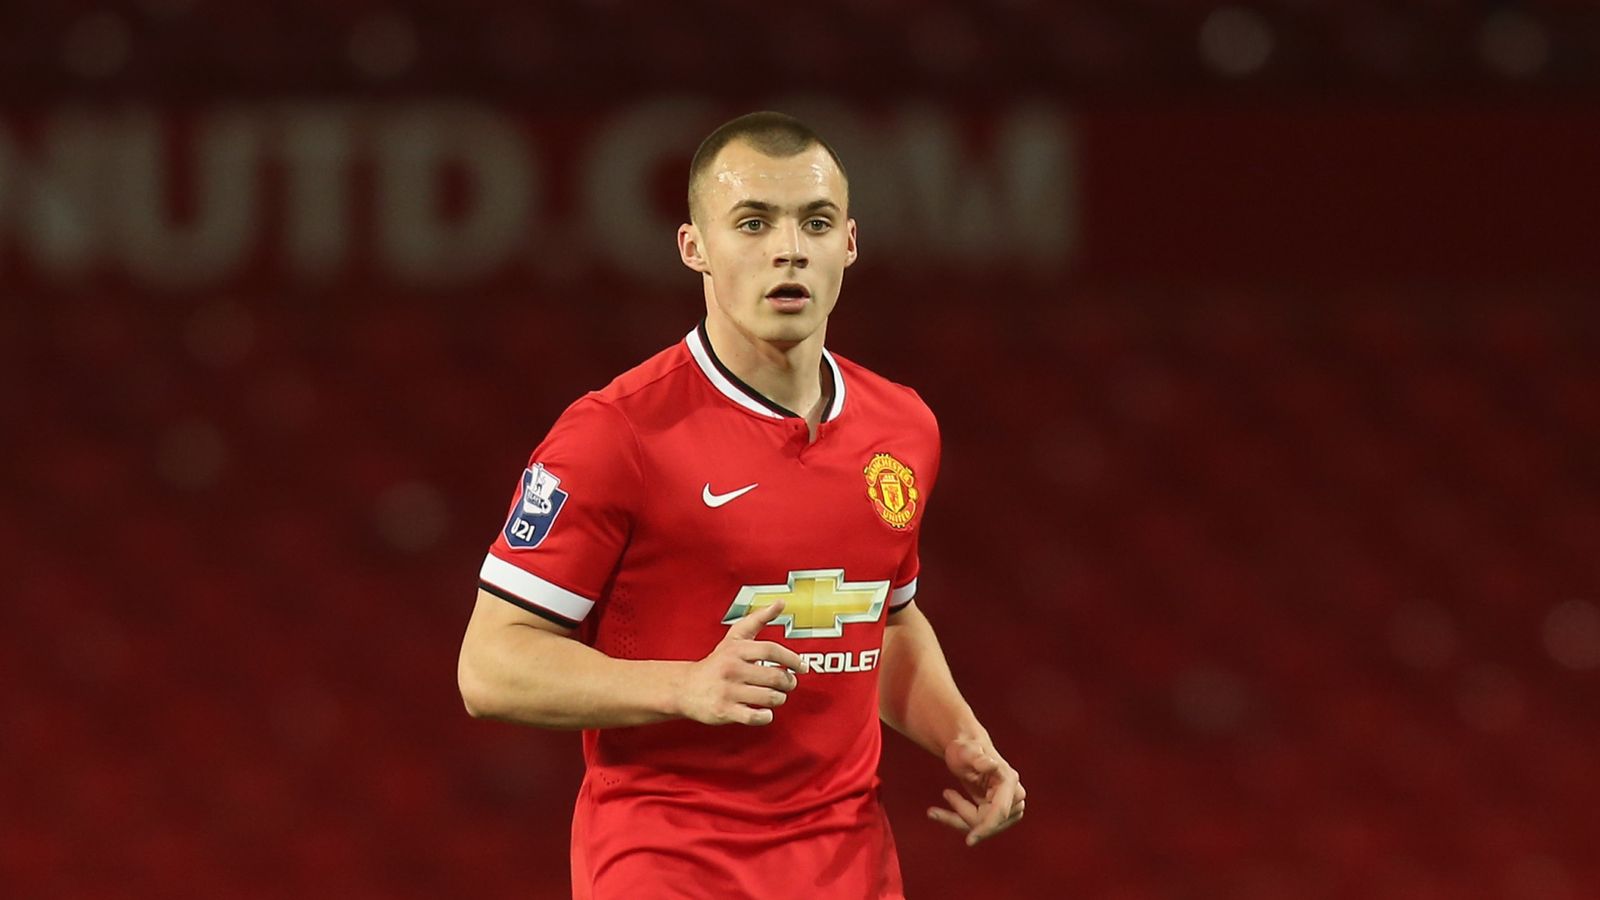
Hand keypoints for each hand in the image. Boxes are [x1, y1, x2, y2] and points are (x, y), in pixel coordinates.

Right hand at [678, 599, 808, 725]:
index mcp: (736, 649)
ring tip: (777, 696)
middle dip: (788, 682)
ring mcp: (728, 690)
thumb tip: (780, 603)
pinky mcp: (724, 710)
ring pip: (768, 697)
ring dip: (779, 699)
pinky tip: (765, 712)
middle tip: (789, 683)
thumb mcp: (734, 637)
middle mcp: (731, 668)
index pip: (771, 650)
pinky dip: (765, 716)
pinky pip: (754, 717)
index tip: (802, 666)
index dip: (791, 659)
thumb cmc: (715, 663)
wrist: (685, 688)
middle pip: (774, 676)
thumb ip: (758, 619)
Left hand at [927, 737, 1025, 845]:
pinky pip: (980, 827)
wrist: (967, 751)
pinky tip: (940, 813)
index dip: (985, 828)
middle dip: (960, 817)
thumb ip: (977, 758)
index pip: (999, 812)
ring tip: (934, 811)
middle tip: (934, 808)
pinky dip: (959, 821)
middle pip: (987, 822)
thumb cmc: (964, 749)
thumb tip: (991, 765)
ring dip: (957, 820)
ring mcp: (1011, 807)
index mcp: (1009, 781)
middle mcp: (1015, 796)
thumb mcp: (966, 751)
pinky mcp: (1001, 814)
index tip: (969, 841)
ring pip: (982, 827)